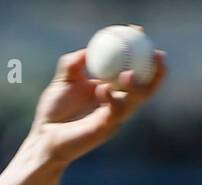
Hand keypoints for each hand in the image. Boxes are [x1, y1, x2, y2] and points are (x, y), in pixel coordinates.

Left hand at [26, 47, 166, 167]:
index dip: (141, 51)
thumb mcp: (63, 80)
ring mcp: (114, 118)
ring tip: (127, 74)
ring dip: (137, 87)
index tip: (137, 31)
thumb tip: (87, 50)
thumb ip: (73, 63)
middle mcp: (118, 103)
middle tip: (157, 54)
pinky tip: (101, 89)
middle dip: (157, 72)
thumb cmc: (54, 111)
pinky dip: (112, 100)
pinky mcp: (105, 130)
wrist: (43, 136)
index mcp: (112, 89)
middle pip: (147, 87)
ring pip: (136, 102)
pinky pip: (115, 113)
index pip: (135, 69)